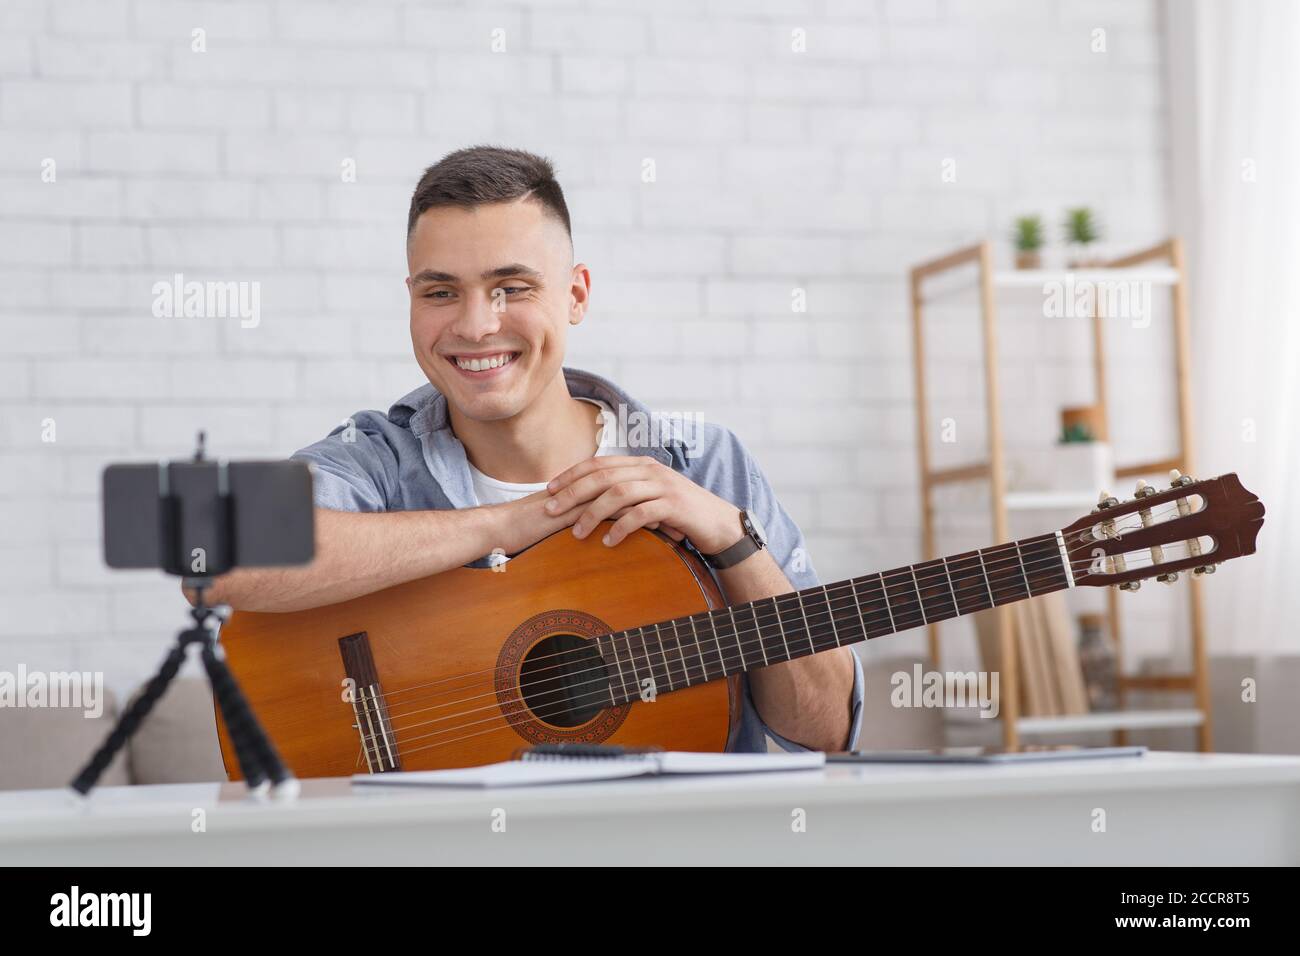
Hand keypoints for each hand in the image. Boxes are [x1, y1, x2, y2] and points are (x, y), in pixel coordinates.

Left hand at [544, 456, 742, 553]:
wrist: (718, 523)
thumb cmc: (678, 513)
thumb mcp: (649, 496)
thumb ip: (625, 493)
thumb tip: (589, 500)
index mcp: (641, 464)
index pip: (599, 464)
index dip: (571, 475)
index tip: (549, 490)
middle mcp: (650, 470)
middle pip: (602, 476)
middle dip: (572, 493)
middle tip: (550, 510)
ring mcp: (663, 486)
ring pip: (618, 494)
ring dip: (592, 514)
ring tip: (575, 533)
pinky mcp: (674, 505)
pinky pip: (641, 514)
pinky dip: (621, 528)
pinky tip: (608, 543)